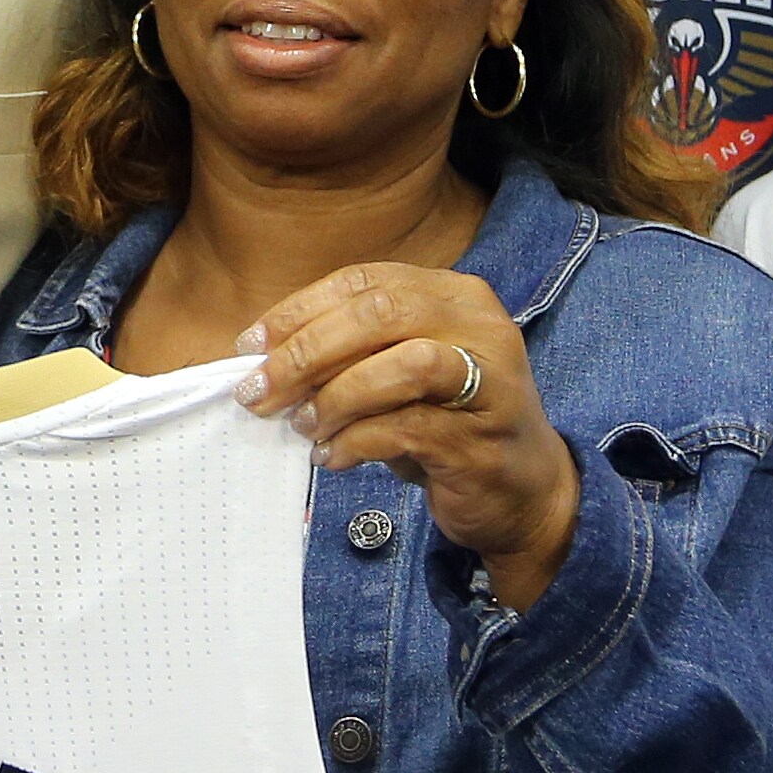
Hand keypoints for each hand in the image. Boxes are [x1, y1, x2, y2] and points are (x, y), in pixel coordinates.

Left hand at [238, 264, 576, 609]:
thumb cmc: (447, 425)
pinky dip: (357, 441)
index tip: (250, 346)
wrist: (521, 492)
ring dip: (337, 396)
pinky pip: (408, 428)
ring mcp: (491, 381)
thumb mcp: (397, 374)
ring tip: (303, 426)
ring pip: (405, 365)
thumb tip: (264, 361)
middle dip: (307, 351)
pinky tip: (333, 456)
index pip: (366, 281)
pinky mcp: (484, 437)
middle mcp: (480, 326)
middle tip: (260, 391)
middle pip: (382, 314)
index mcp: (455, 295)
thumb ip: (348, 355)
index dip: (300, 309)